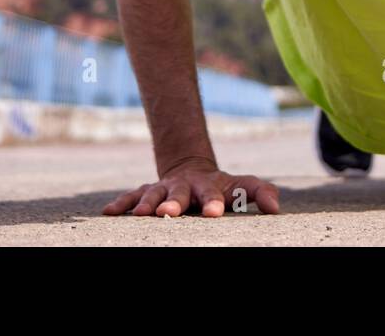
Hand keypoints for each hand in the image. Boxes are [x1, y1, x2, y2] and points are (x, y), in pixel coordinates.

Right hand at [102, 156, 280, 216]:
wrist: (193, 169)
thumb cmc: (222, 186)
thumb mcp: (242, 187)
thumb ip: (261, 192)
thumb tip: (275, 208)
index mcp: (210, 186)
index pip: (215, 194)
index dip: (215, 202)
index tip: (215, 213)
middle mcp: (185, 185)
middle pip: (180, 193)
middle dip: (174, 202)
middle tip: (169, 212)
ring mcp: (165, 187)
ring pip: (153, 193)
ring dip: (146, 203)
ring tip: (141, 214)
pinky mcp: (147, 191)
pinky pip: (132, 196)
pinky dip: (121, 203)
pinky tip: (108, 212)